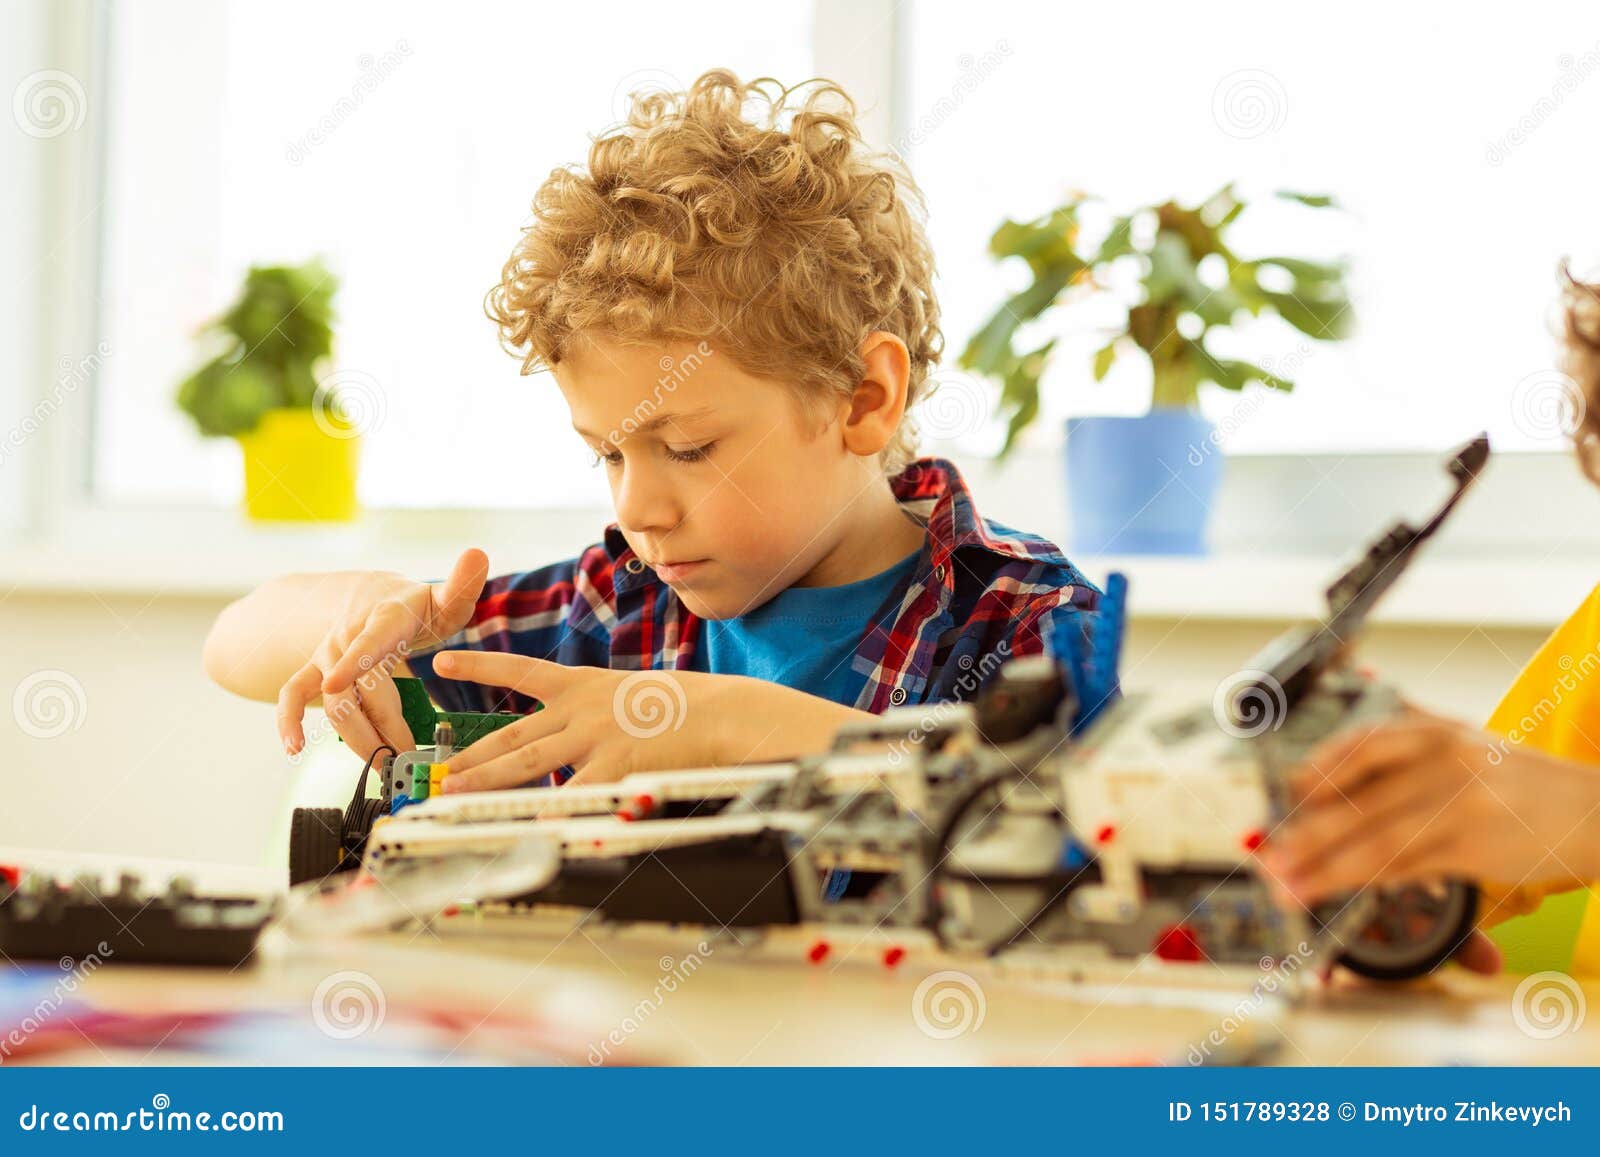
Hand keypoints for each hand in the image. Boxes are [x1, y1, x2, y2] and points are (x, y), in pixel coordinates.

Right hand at [277, 548, 489, 760]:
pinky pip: (293, 694)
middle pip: (357, 689)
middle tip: (410, 756)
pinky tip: (294, 748)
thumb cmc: (415, 606)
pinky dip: (288, 721)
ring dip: (356, 738)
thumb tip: (479, 552)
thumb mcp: (443, 597)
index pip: (369, 641)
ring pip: (332, 703)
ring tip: (382, 766)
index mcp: (384, 619)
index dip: (353, 660)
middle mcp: (349, 638)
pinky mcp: (316, 672)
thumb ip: (462, 585)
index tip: (336, 682)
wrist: (371, 597)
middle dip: (382, 726)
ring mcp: (328, 656)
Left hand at [430, 652, 863, 790]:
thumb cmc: (694, 708)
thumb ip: (603, 715)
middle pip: (512, 732)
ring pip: (524, 760)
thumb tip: (580, 738)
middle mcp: (580, 708)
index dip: (479, 667)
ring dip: (485, 778)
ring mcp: (592, 737)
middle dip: (473, 752)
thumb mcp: (638, 696)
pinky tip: (518, 826)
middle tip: (441, 769)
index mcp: (586, 684)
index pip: (521, 672)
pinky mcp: (609, 767)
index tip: (443, 663)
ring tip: (453, 792)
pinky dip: (543, 813)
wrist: (726, 714)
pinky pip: (567, 795)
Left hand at [1260, 710, 1599, 909]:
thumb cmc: (1523, 784)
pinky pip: (1405, 865)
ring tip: (1284, 884)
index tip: (1275, 798)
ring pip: (1372, 837)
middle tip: (1263, 853)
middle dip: (1302, 831)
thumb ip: (1408, 732)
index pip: (1358, 745)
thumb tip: (1344, 704)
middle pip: (1355, 797)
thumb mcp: (1466, 744)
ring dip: (1320, 866)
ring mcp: (1457, 801)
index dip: (1311, 774)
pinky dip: (1363, 880)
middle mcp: (1441, 758)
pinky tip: (1334, 891)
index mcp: (1434, 730)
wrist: (1599, 811)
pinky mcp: (1472, 844)